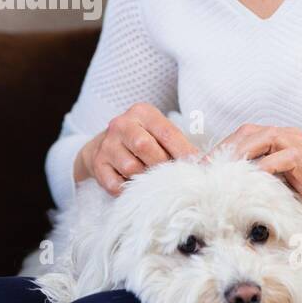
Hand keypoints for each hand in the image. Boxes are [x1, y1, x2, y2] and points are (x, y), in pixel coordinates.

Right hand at [78, 103, 199, 196]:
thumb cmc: (144, 140)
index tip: (198, 167)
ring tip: (153, 181)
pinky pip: (116, 184)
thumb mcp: (159, 132)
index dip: (184, 152)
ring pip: (131, 168)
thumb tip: (204, 163)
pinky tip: (135, 187)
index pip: (167, 132)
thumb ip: (178, 144)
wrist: (106, 145)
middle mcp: (122, 124)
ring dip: (146, 179)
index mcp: (142, 112)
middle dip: (162, 166)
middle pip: (145, 147)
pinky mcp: (97, 164)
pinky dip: (129, 190)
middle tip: (173, 177)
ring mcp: (107, 144)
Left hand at [206, 124, 301, 235]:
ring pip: (257, 139)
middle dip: (222, 150)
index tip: (200, 169)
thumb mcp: (279, 189)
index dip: (220, 150)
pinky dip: (259, 169)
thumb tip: (223, 190)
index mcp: (280, 141)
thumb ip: (257, 181)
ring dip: (235, 155)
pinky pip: (277, 158)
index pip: (241, 137)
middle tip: (203, 171)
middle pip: (244, 133)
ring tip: (217, 173)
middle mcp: (287, 137)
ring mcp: (296, 145)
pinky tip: (244, 183)